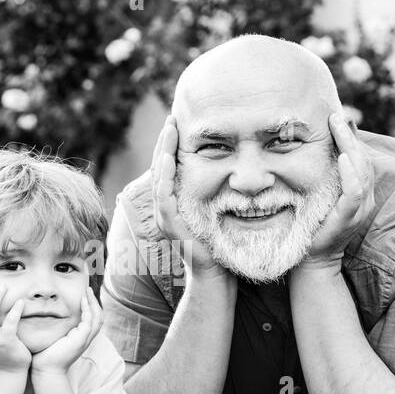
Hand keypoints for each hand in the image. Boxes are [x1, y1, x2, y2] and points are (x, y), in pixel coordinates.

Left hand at [30, 289, 102, 375]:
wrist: (46, 369)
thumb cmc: (45, 355)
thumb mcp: (53, 337)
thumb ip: (55, 327)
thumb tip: (45, 315)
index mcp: (80, 337)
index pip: (92, 320)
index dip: (91, 307)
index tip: (84, 295)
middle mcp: (86, 338)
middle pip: (99, 317)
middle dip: (95, 302)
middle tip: (88, 289)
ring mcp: (85, 339)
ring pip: (97, 317)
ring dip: (93, 302)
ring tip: (87, 291)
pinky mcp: (81, 339)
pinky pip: (89, 320)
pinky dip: (87, 309)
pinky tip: (82, 300)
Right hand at [150, 116, 222, 276]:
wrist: (216, 275)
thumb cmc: (222, 244)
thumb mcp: (220, 210)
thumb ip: (220, 192)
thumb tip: (235, 171)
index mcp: (177, 200)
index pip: (171, 165)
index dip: (174, 144)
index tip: (180, 122)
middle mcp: (167, 206)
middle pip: (161, 165)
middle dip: (166, 141)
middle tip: (172, 118)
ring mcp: (165, 214)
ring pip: (159, 176)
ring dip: (163, 151)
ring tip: (168, 129)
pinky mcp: (169, 223)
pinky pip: (163, 194)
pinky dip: (164, 175)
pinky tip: (167, 158)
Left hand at [301, 113, 378, 269]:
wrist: (313, 261)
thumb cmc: (313, 229)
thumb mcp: (320, 198)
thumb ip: (323, 178)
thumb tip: (312, 152)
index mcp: (358, 193)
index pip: (359, 159)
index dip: (350, 138)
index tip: (335, 119)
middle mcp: (364, 199)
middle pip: (363, 159)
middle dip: (349, 136)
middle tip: (335, 115)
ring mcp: (359, 209)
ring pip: (362, 170)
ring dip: (349, 146)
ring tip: (337, 127)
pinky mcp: (350, 217)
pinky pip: (354, 191)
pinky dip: (350, 173)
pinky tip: (341, 157)